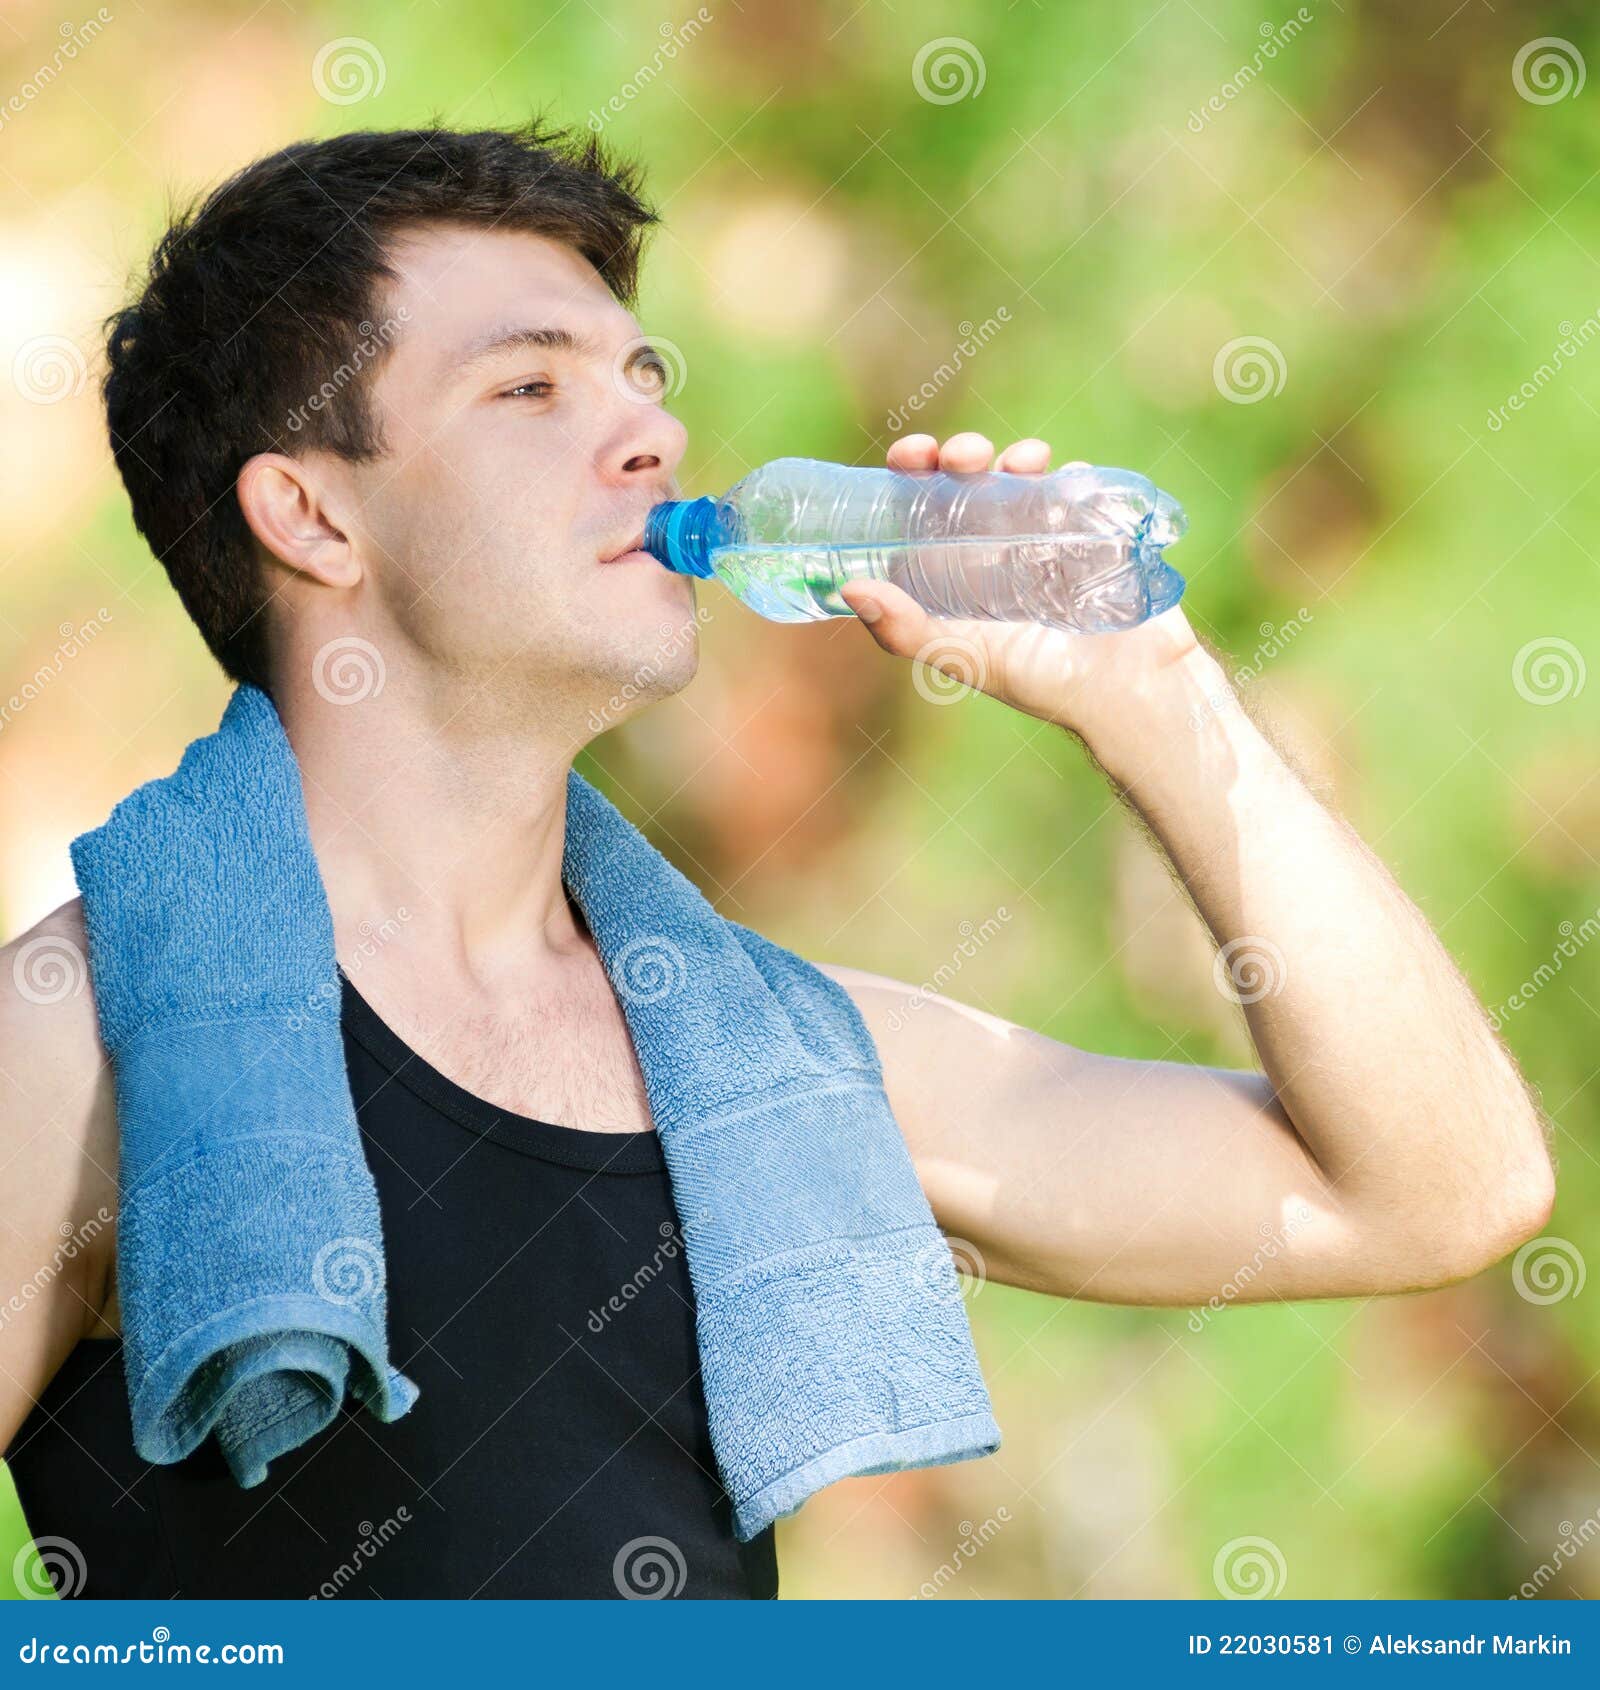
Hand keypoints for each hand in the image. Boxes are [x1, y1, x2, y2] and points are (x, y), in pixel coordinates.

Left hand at [839, 432, 1204, 746]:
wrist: (1128, 688)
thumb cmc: (1040, 681)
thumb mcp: (963, 656)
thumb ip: (905, 629)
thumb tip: (848, 587)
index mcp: (956, 571)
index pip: (922, 509)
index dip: (911, 476)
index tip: (910, 457)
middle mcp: (995, 548)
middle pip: (967, 482)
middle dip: (960, 456)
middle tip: (963, 457)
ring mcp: (1044, 534)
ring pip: (1019, 475)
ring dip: (1014, 456)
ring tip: (1022, 462)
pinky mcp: (1091, 529)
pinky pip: (1076, 485)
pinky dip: (1067, 472)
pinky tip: (1064, 477)